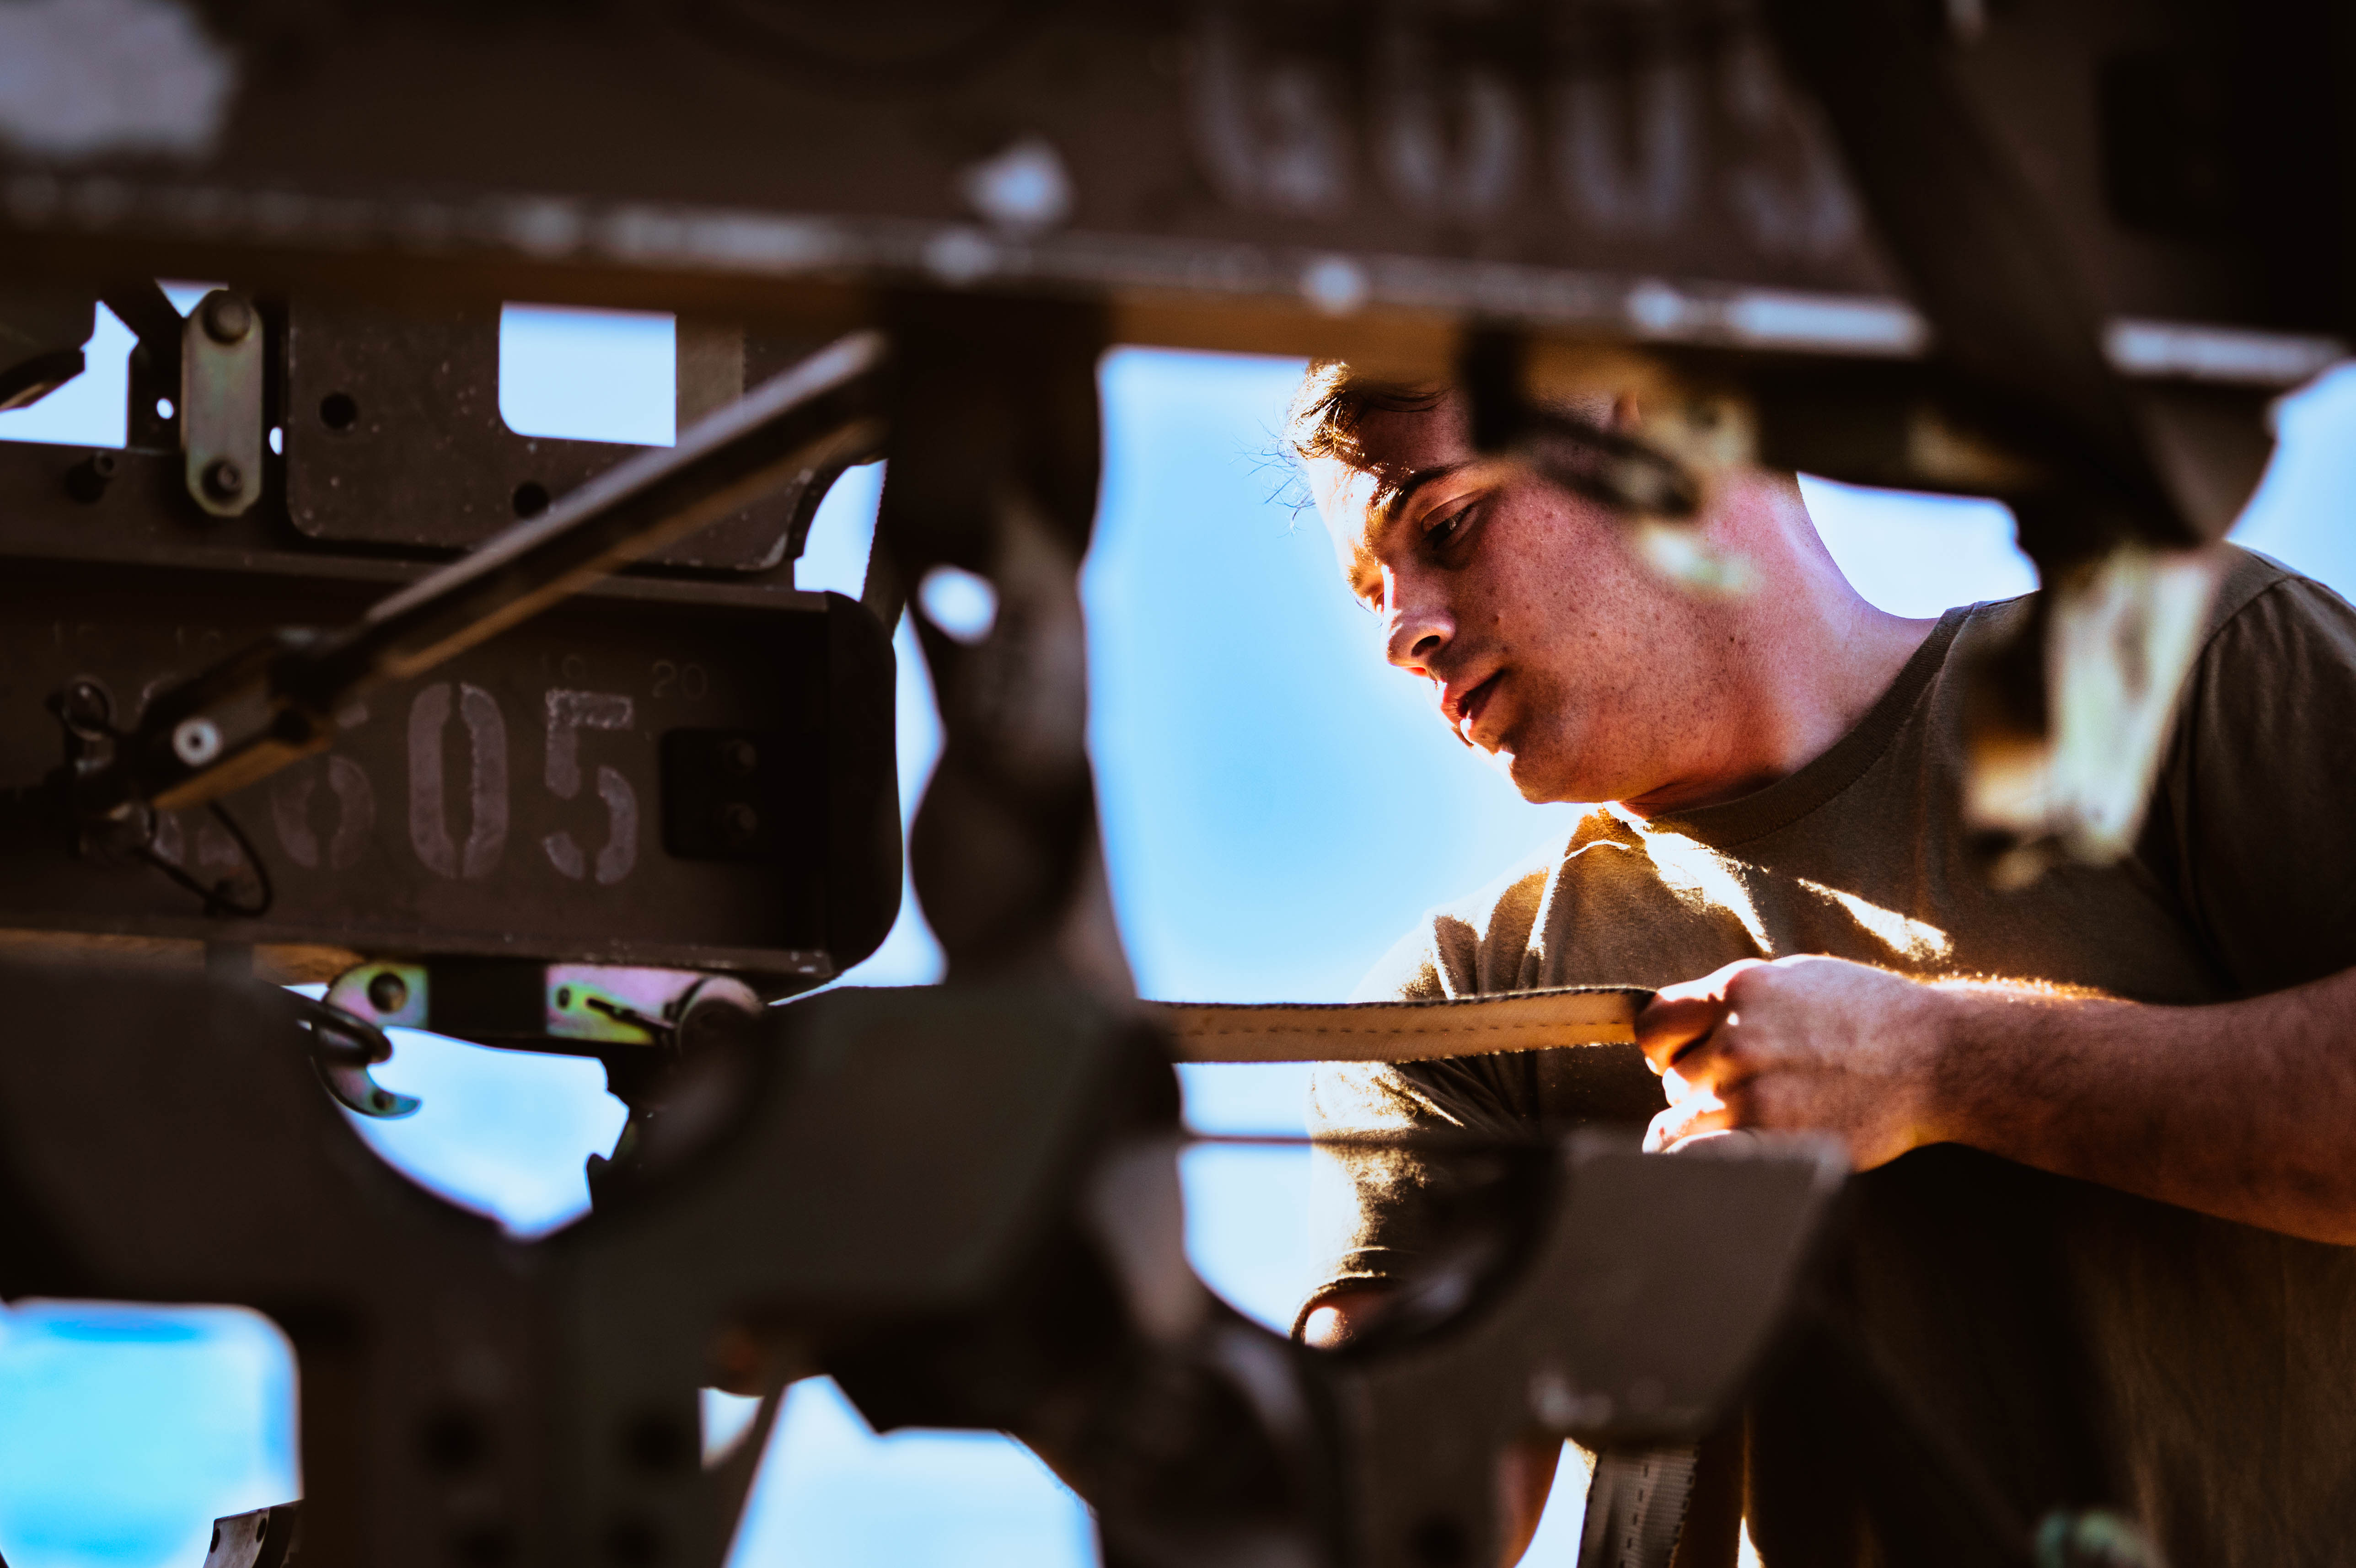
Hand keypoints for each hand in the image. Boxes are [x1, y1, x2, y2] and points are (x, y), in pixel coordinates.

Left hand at [1636, 956, 1952, 1168]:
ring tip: (1762, 1114)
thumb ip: (1731, 1002)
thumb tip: (1679, 1029)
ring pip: (1688, 1121)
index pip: (1654, 1024)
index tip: (1681, 1056)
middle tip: (1747, 1088)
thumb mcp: (1791, 980)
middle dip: (1699, 1086)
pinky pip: (1703, 1157)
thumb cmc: (1866, 1015)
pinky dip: (1704, 1161)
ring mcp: (1753, 1091)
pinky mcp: (1773, 1137)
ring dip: (1713, 1124)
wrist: (1935, 1055)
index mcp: (1737, 989)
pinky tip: (1722, 1158)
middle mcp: (1737, 1038)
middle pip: (1674, 1079)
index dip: (1666, 1044)